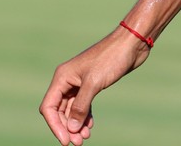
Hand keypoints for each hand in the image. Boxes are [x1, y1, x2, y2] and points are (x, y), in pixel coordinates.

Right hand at [39, 29, 149, 144]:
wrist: (131, 43)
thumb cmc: (111, 58)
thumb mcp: (94, 84)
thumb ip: (80, 106)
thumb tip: (71, 129)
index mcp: (62, 77)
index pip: (49, 107)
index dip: (55, 126)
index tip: (66, 141)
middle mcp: (68, 79)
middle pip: (59, 110)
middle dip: (67, 127)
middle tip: (78, 143)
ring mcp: (79, 82)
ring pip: (71, 109)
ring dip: (76, 124)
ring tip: (85, 137)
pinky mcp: (92, 84)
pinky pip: (82, 104)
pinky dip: (85, 116)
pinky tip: (90, 126)